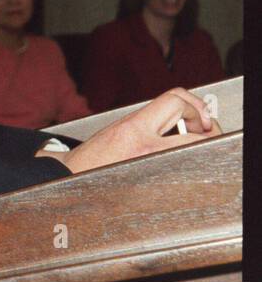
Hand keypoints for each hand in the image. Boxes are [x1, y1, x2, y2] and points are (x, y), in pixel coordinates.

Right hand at [38, 87, 222, 173]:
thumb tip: (177, 117)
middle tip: (206, 131)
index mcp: (133, 127)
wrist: (71, 180)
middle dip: (209, 127)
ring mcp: (152, 163)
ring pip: (195, 147)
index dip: (194, 104)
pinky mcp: (155, 180)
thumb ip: (146, 122)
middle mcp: (145, 143)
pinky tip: (184, 164)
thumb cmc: (89, 159)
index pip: (175, 101)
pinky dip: (189, 162)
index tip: (198, 115)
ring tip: (196, 146)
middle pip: (196, 125)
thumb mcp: (116, 129)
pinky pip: (184, 167)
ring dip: (203, 144)